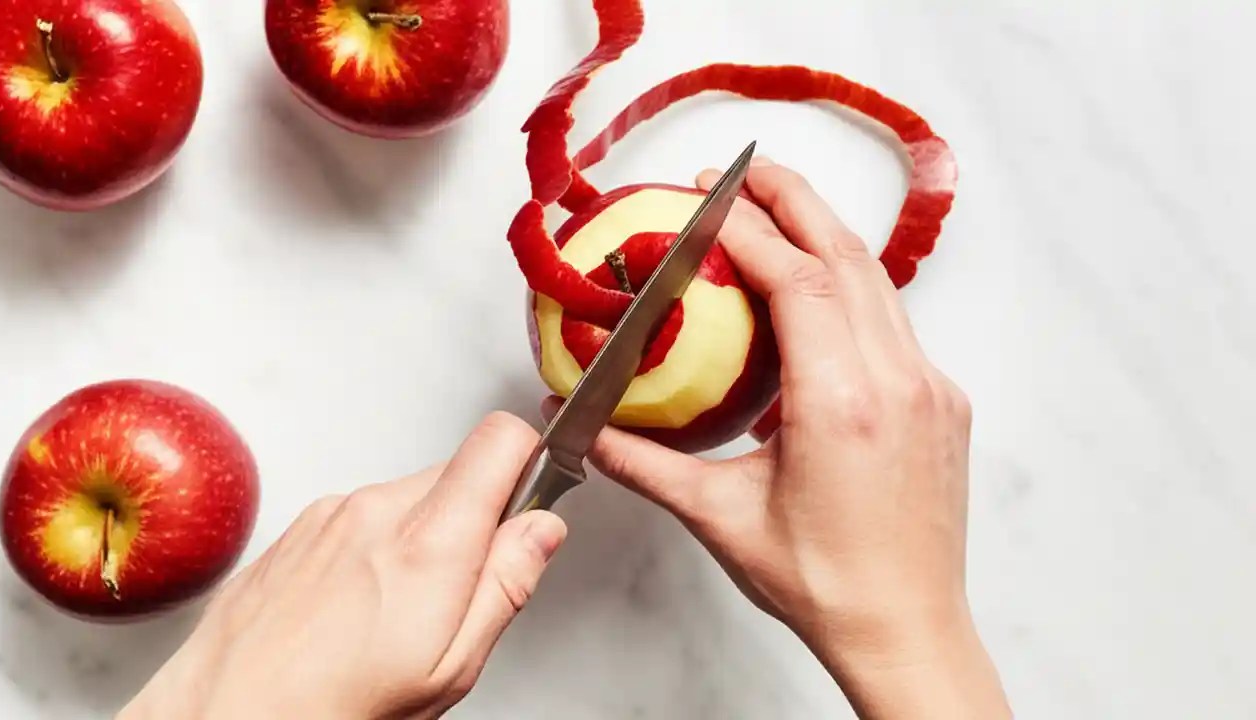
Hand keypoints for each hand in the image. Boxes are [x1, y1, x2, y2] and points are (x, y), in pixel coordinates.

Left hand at [119, 413, 565, 719]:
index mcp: (428, 543)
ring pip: (410, 496)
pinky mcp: (300, 525)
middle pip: (459, 471)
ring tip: (397, 613)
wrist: (225, 714)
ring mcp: (332, 513)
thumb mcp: (450, 667)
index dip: (531, 463)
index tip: (531, 505)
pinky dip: (375, 548)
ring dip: (422, 536)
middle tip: (459, 591)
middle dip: (476, 518)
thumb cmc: (330, 708)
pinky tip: (357, 608)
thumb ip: (506, 585)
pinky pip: (363, 515)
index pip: (502, 439)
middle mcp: (377, 510)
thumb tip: (542, 529)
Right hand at [574, 158, 1010, 718]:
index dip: (749, 231)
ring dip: (825, 237)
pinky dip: (852, 288)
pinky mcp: (942, 403)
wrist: (906, 629)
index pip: (796, 280)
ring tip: (775, 211)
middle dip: (794, 200)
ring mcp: (929, 389)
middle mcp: (897, 383)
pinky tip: (816, 294)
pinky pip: (894, 323)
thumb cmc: (821, 584)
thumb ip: (643, 462)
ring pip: (877, 284)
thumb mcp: (719, 517)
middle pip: (847, 257)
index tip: (707, 202)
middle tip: (744, 171)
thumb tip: (583, 429)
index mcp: (841, 403)